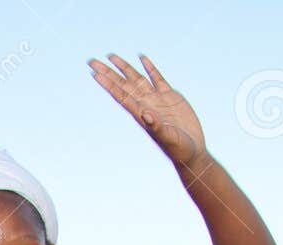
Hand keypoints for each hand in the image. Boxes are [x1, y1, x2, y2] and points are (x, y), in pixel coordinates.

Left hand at [89, 55, 204, 165]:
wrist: (191, 150)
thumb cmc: (178, 148)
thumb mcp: (167, 138)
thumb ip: (156, 126)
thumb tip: (145, 114)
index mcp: (142, 114)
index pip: (120, 95)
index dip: (107, 84)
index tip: (94, 74)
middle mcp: (146, 104)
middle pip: (123, 84)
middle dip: (108, 72)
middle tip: (91, 61)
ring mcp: (157, 99)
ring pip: (137, 78)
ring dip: (124, 68)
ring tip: (111, 56)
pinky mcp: (170, 95)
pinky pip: (157, 78)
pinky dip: (149, 68)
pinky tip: (141, 58)